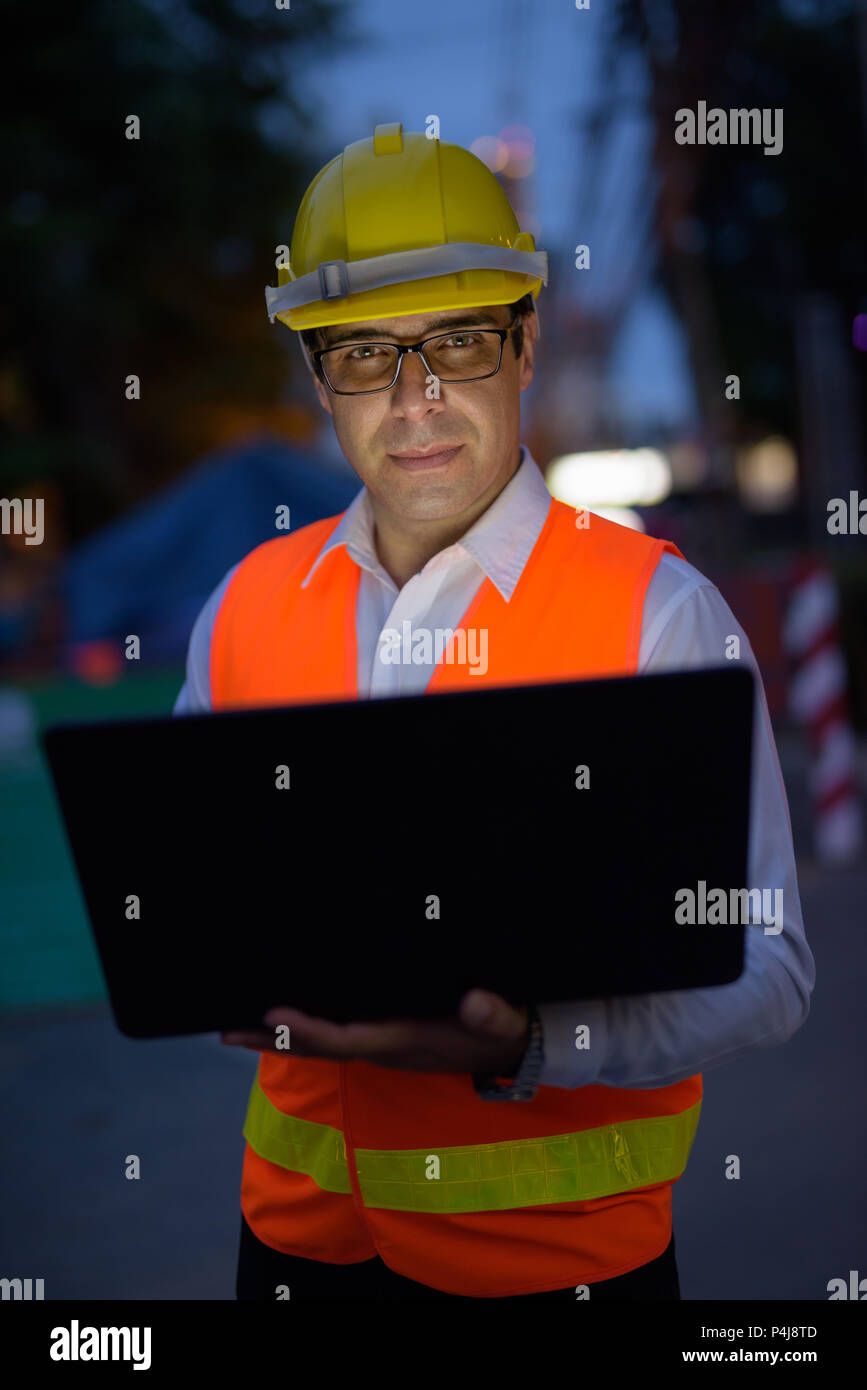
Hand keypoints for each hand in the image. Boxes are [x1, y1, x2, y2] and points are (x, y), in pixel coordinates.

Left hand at [220, 988, 529, 1074]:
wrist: (514, 1049)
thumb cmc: (503, 1029)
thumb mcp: (505, 1021)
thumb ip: (493, 1014)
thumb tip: (476, 1003)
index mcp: (403, 1041)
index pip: (345, 1039)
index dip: (307, 1030)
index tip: (271, 1016)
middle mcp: (383, 1049)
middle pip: (317, 1047)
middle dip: (272, 1041)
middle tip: (225, 1031)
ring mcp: (380, 1045)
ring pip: (320, 1043)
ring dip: (278, 1036)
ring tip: (235, 1026)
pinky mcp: (383, 1036)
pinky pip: (334, 1034)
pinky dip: (302, 1028)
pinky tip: (279, 1018)